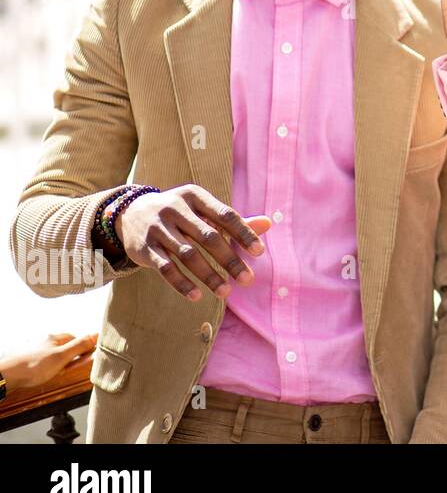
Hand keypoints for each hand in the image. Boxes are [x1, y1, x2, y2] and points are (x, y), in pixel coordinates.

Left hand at [1, 332, 98, 390]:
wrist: (8, 376)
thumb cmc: (33, 366)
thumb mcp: (62, 356)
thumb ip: (80, 345)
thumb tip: (97, 335)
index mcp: (55, 338)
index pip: (76, 338)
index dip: (84, 348)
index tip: (89, 356)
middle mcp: (46, 342)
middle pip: (67, 347)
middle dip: (73, 357)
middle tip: (74, 367)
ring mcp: (38, 352)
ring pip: (57, 356)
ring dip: (63, 364)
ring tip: (61, 373)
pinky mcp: (31, 361)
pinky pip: (48, 363)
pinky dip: (52, 368)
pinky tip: (49, 374)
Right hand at [116, 184, 272, 301]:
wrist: (130, 212)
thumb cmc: (180, 213)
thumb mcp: (203, 209)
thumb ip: (233, 220)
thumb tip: (269, 223)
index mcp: (195, 196)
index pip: (225, 215)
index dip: (243, 233)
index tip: (260, 252)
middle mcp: (175, 209)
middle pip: (208, 237)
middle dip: (230, 260)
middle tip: (248, 280)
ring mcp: (158, 229)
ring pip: (188, 255)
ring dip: (208, 275)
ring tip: (226, 293)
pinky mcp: (143, 248)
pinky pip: (165, 268)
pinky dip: (181, 283)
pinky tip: (198, 296)